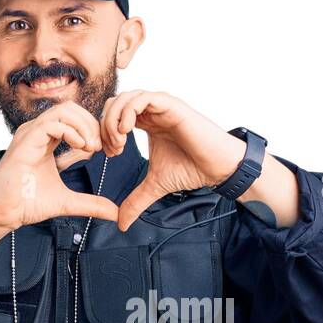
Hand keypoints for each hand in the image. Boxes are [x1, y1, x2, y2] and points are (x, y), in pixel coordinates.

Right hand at [0, 102, 122, 232]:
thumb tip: (115, 213)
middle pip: (72, 108)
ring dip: (84, 125)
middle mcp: (37, 132)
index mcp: (46, 139)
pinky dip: (71, 132)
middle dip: (92, 124)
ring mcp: (30, 134)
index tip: (104, 150)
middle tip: (102, 146)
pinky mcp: (25, 142)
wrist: (1, 213)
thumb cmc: (26, 204)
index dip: (94, 130)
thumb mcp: (67, 202)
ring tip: (92, 146)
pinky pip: (52, 123)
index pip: (74, 119)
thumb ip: (91, 204)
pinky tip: (81, 147)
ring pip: (63, 110)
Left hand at [98, 91, 247, 230]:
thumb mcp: (155, 186)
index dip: (105, 133)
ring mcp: (160, 106)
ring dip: (114, 119)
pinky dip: (128, 112)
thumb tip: (121, 224)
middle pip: (114, 103)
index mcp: (147, 123)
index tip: (111, 154)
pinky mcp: (170, 105)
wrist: (217, 167)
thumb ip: (136, 201)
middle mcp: (152, 111)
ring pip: (124, 98)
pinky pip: (141, 98)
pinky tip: (127, 132)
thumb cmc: (191, 169)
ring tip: (120, 142)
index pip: (114, 116)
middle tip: (113, 149)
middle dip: (105, 125)